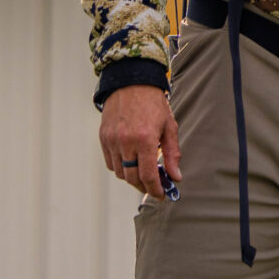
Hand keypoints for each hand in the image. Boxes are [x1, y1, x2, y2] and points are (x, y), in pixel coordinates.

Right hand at [100, 84, 180, 198]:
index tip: (161, 195)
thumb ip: (172, 154)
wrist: (131, 83)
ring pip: (119, 172)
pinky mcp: (103, 138)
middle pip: (132, 177)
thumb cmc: (153, 105)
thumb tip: (176, 177)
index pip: (148, 175)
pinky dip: (120, 168)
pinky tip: (131, 163)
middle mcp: (125, 141)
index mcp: (144, 139)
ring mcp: (111, 140)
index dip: (155, 189)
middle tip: (154, 187)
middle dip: (144, 187)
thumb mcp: (169, 127)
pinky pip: (110, 162)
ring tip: (143, 174)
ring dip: (132, 178)